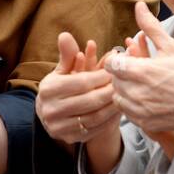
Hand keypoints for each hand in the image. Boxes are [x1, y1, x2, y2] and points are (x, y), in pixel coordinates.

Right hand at [37, 32, 121, 146]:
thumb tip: (65, 35)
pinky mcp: (69, 138)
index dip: (101, 76)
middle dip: (110, 91)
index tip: (115, 70)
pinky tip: (118, 111)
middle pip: (90, 100)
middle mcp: (51, 109)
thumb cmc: (59, 87)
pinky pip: (94, 130)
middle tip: (125, 83)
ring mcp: (59, 127)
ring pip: (94, 117)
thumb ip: (68, 54)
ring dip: (112, 107)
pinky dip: (109, 120)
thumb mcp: (61, 70)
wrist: (47, 114)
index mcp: (48, 89)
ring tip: (125, 96)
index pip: (81, 82)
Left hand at [104, 1, 173, 134]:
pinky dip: (134, 106)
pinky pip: (128, 113)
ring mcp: (141, 111)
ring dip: (126, 91)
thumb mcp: (171, 47)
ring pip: (118, 98)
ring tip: (143, 85)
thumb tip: (139, 6)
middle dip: (123, 75)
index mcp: (142, 71)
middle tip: (140, 72)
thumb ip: (150, 26)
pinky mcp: (146, 124)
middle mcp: (137, 93)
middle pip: (114, 81)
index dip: (118, 60)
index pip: (110, 65)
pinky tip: (149, 99)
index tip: (130, 59)